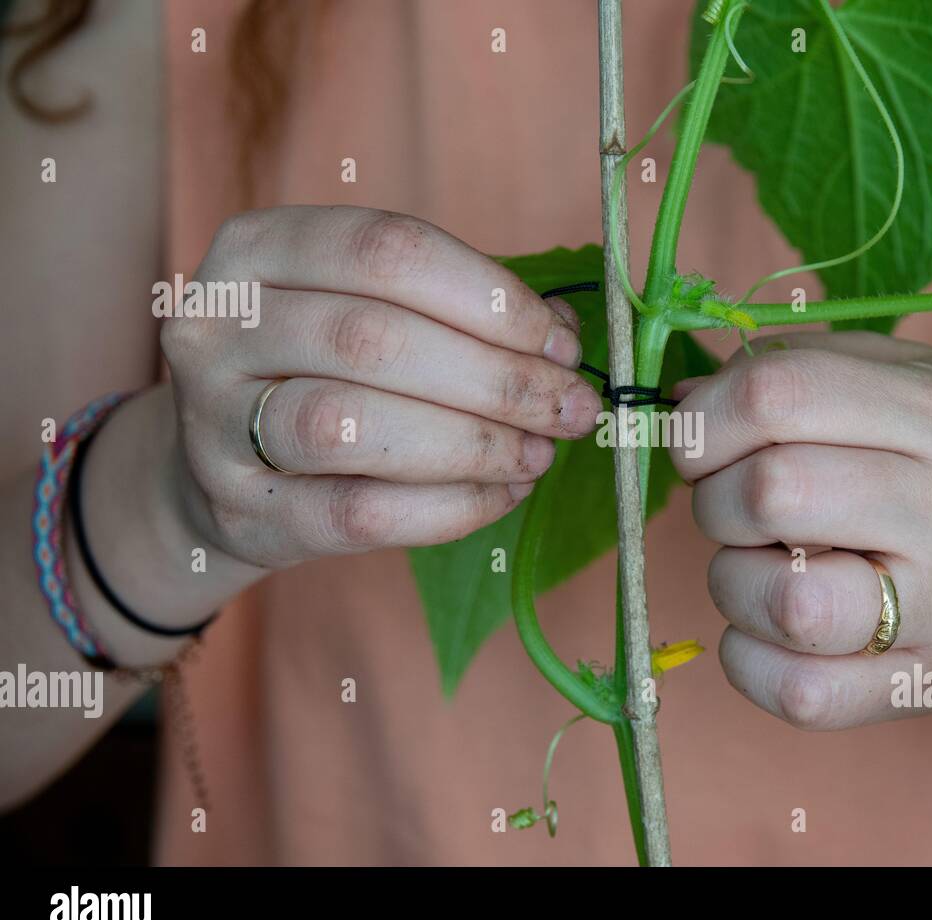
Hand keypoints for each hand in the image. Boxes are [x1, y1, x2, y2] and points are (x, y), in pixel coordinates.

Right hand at [162, 206, 601, 569]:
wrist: (214, 473)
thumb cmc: (318, 374)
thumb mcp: (368, 314)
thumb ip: (462, 311)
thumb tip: (562, 335)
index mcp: (256, 248)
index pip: (387, 249)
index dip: (491, 298)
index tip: (560, 342)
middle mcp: (216, 326)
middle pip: (375, 338)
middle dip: (499, 378)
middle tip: (572, 409)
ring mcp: (212, 422)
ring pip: (354, 424)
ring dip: (473, 443)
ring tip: (538, 454)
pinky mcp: (241, 510)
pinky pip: (357, 512)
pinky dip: (448, 506)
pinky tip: (500, 495)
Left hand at [670, 331, 931, 729]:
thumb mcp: (904, 383)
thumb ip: (796, 372)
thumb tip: (679, 401)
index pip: (780, 393)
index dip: (706, 418)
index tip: (699, 441)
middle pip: (769, 492)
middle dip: (714, 498)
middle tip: (733, 506)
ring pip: (784, 601)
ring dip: (731, 580)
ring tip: (757, 565)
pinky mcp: (922, 685)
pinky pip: (797, 692)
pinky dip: (747, 660)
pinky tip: (763, 629)